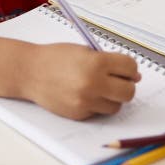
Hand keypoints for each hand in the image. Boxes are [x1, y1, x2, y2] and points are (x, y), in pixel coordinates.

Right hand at [23, 43, 140, 119]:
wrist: (29, 71)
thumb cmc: (55, 57)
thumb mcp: (83, 51)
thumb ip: (108, 61)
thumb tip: (134, 76)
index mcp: (96, 62)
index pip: (130, 67)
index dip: (129, 68)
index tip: (125, 69)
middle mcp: (93, 83)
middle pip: (129, 92)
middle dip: (126, 86)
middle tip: (116, 81)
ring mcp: (86, 101)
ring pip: (116, 106)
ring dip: (111, 98)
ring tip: (97, 88)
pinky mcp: (79, 113)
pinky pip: (99, 112)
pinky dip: (96, 105)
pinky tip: (83, 94)